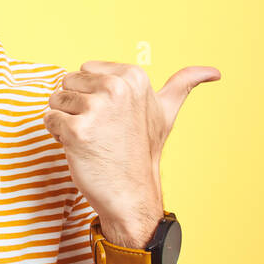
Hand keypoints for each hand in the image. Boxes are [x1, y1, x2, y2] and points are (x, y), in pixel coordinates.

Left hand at [44, 61, 219, 242]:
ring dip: (66, 121)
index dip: (91, 95)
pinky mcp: (77, 130)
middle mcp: (116, 87)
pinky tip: (80, 149)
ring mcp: (96, 109)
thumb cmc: (142, 151)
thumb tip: (214, 72)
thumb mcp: (165, 112)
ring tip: (92, 139)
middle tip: (101, 131)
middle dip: (76, 106)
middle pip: (67, 82)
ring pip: (55, 101)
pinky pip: (48, 120)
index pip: (84, 70)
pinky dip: (57, 136)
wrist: (131, 193)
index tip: (112, 116)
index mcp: (133, 76)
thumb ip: (183, 85)